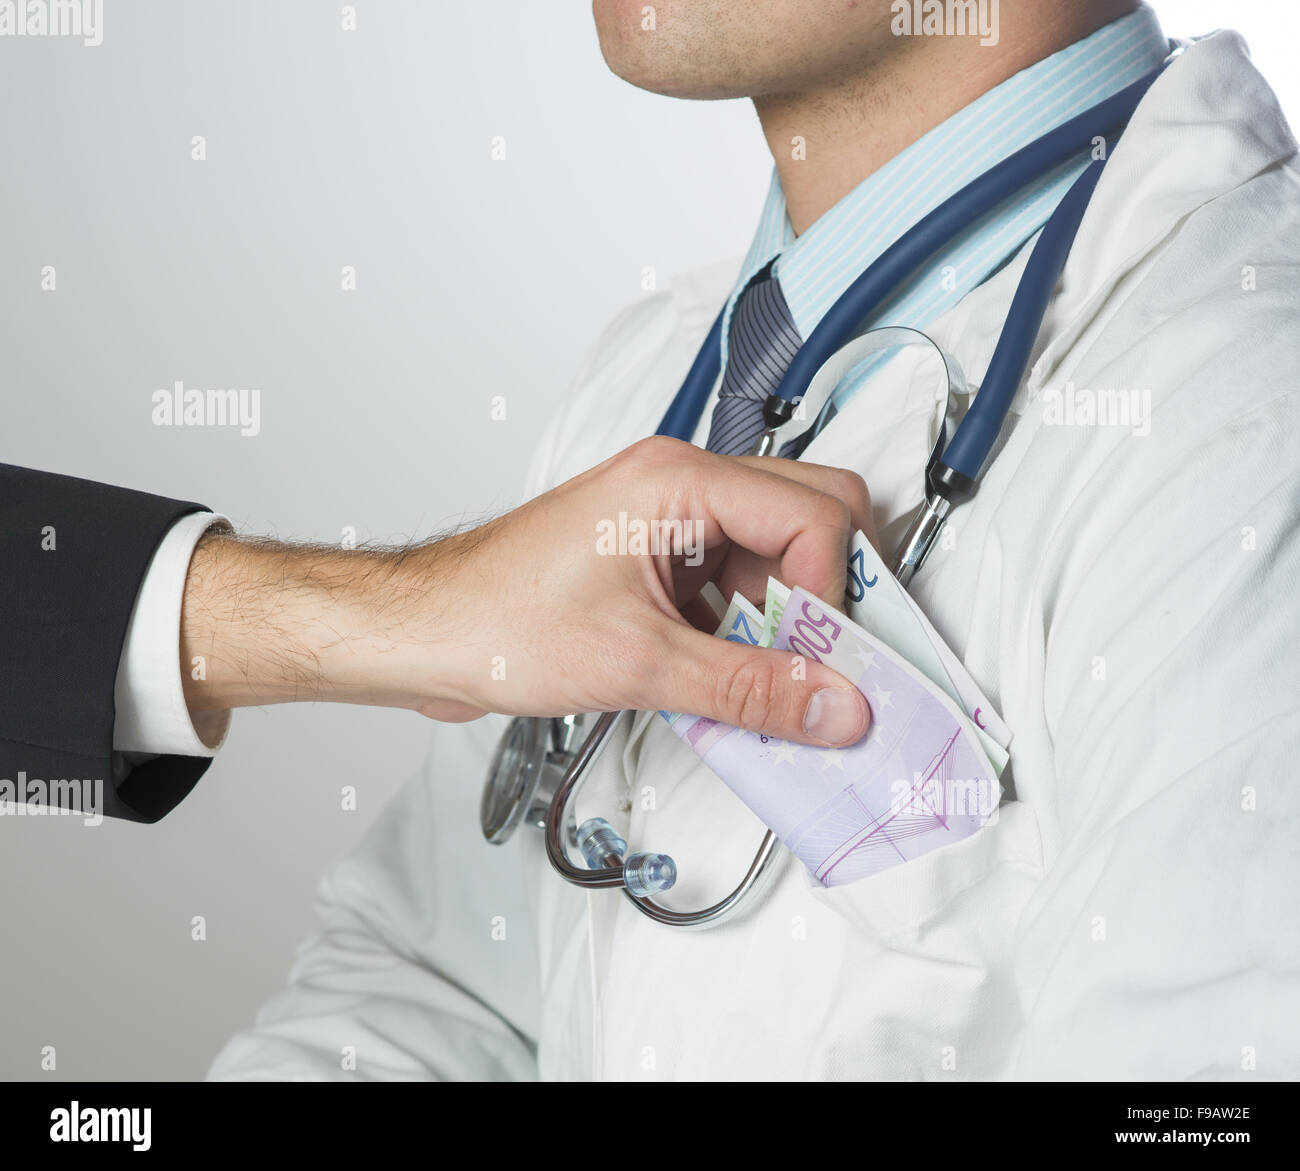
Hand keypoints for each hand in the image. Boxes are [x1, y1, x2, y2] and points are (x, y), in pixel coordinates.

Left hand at [181, 437, 873, 746]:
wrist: (420, 634)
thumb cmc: (492, 621)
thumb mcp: (639, 664)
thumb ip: (750, 688)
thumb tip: (833, 706)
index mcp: (678, 482)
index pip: (813, 515)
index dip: (830, 593)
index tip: (824, 661)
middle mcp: (679, 487)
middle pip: (809, 516)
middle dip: (824, 594)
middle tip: (822, 663)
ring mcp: (668, 522)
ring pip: (775, 554)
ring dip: (782, 620)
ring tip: (763, 684)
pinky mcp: (656, 560)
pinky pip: (733, 583)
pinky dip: (745, 632)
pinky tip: (728, 680)